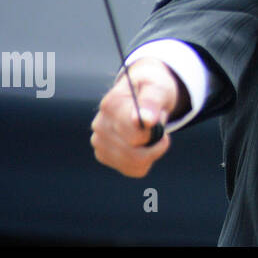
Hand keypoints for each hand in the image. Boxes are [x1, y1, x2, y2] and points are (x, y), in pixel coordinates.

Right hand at [90, 58, 179, 176]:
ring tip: (149, 132)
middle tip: (156, 124)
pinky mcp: (104, 155)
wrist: (144, 93)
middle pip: (135, 154)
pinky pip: (132, 170)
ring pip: (134, 164)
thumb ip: (152, 102)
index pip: (135, 135)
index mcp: (111, 105)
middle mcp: (99, 125)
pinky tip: (143, 144)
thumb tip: (145, 120)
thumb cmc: (153, 89)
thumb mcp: (158, 88)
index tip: (158, 119)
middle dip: (155, 141)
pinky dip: (146, 160)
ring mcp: (99, 142)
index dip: (154, 131)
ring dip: (151, 151)